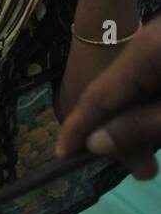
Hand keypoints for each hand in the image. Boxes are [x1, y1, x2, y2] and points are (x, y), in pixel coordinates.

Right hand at [57, 17, 160, 179]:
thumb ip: (139, 126)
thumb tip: (94, 143)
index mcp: (145, 49)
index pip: (98, 93)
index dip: (79, 126)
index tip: (63, 155)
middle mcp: (149, 42)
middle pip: (119, 93)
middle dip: (125, 132)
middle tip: (141, 172)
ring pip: (139, 90)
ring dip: (145, 123)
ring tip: (155, 158)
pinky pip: (154, 82)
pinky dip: (155, 107)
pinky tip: (160, 124)